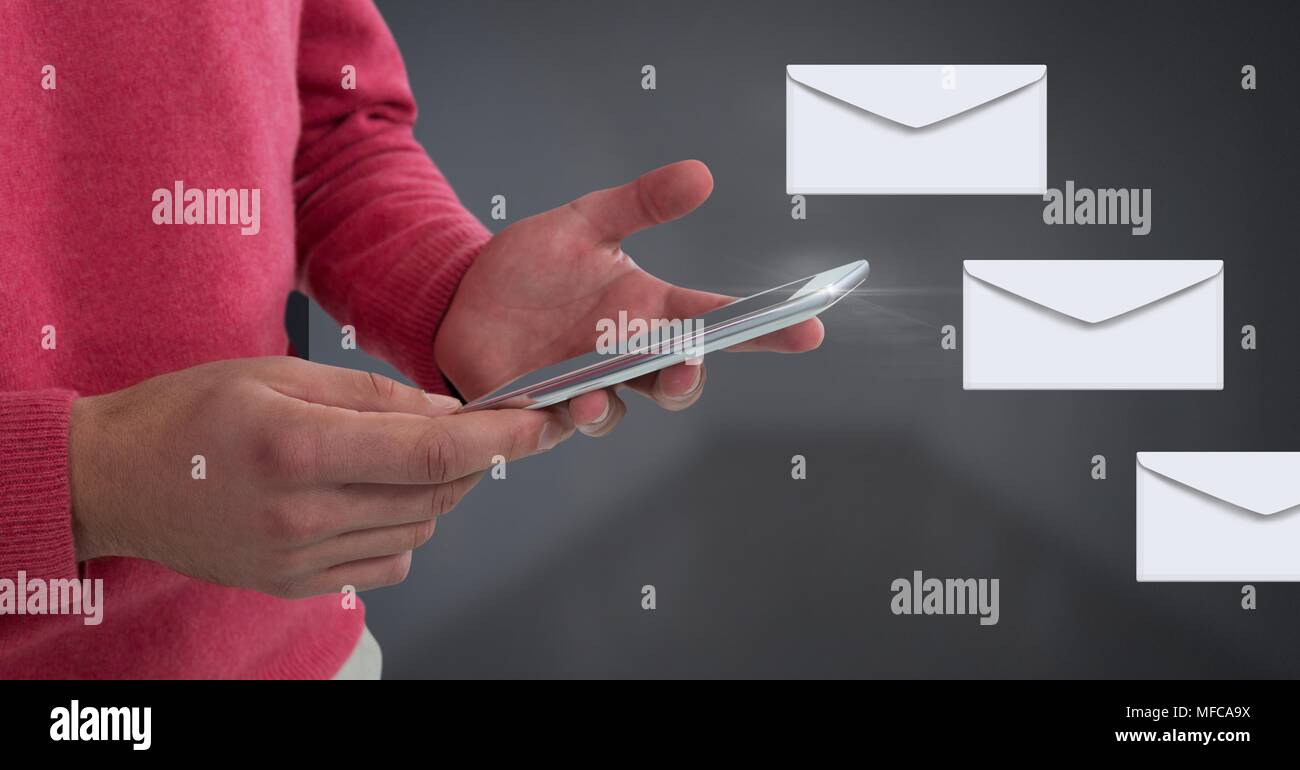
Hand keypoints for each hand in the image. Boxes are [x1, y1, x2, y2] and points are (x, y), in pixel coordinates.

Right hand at [69, 357, 572, 597]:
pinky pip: (387, 565)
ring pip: (419, 530)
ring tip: (406, 455)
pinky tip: (375, 497)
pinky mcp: (293, 585)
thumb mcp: (276, 371)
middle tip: (472, 426)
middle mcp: (303, 514)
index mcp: (299, 447)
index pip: (432, 453)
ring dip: (439, 492)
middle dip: (476, 459)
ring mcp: (298, 559)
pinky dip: (404, 529)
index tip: (541, 420)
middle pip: (437, 495)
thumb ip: (371, 394)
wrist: (113, 481)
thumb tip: (449, 413)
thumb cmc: (188, 412)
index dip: (502, 438)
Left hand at [434, 160, 823, 435]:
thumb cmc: (531, 266)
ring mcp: (586, 385)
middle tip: (685, 365)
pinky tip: (552, 406)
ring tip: (592, 395)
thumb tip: (701, 173)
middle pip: (678, 379)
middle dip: (688, 379)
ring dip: (612, 406)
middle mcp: (625, 355)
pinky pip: (561, 425)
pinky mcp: (542, 407)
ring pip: (621, 410)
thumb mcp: (585, 222)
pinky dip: (561, 419)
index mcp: (647, 310)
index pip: (717, 322)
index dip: (766, 329)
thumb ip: (642, 203)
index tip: (809, 328)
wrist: (462, 295)